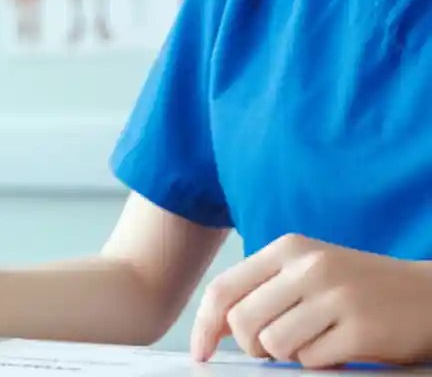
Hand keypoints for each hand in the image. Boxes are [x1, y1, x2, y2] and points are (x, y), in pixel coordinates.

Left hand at [191, 234, 431, 368]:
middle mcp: (308, 266)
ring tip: (315, 340)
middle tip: (276, 346)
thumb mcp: (307, 273)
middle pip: (242, 322)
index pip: (224, 289)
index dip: (204, 326)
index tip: (201, 353)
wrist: (428, 296)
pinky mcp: (360, 329)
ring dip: (289, 354)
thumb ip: (262, 292)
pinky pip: (311, 360)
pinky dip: (320, 361)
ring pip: (274, 344)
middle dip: (252, 345)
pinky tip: (341, 346)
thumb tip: (215, 328)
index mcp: (288, 248)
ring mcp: (335, 296)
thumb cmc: (358, 289)